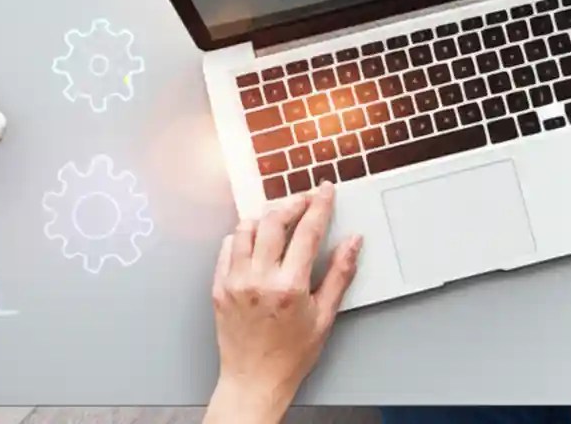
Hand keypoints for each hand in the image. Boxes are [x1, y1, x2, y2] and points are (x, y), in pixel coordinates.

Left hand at [205, 183, 362, 423]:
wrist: (254, 379)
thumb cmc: (291, 354)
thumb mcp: (325, 316)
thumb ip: (339, 274)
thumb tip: (352, 243)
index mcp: (289, 286)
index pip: (307, 231)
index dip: (319, 204)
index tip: (325, 190)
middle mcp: (259, 279)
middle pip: (274, 221)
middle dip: (293, 202)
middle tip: (305, 198)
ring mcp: (235, 281)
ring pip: (246, 229)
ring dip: (265, 216)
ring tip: (280, 217)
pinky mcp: (218, 287)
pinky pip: (227, 247)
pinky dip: (242, 236)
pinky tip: (255, 240)